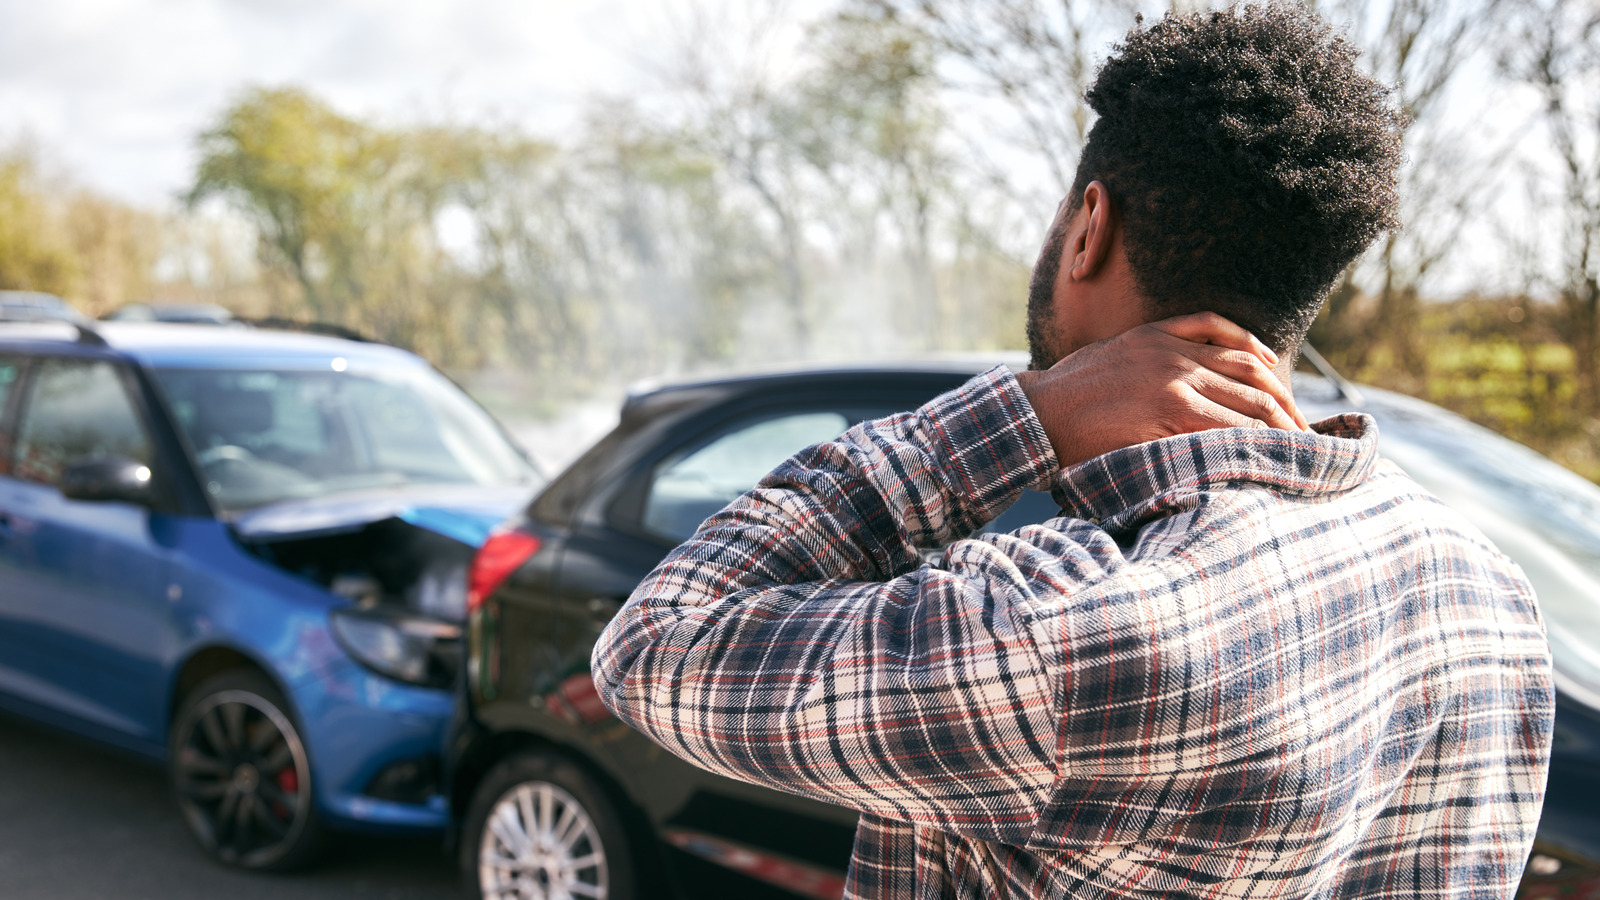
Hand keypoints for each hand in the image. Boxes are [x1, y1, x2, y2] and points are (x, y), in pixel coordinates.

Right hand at [1015, 312, 1308, 467]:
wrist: (1038, 413)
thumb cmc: (1067, 395)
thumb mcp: (1111, 357)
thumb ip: (1150, 357)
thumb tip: (1181, 384)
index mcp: (1161, 334)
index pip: (1235, 343)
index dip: (1268, 370)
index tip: (1283, 396)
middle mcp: (1175, 353)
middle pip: (1252, 373)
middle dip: (1284, 404)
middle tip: (1304, 430)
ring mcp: (1174, 381)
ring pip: (1246, 401)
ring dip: (1279, 426)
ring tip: (1298, 448)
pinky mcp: (1168, 411)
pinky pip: (1225, 424)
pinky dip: (1251, 438)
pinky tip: (1267, 451)